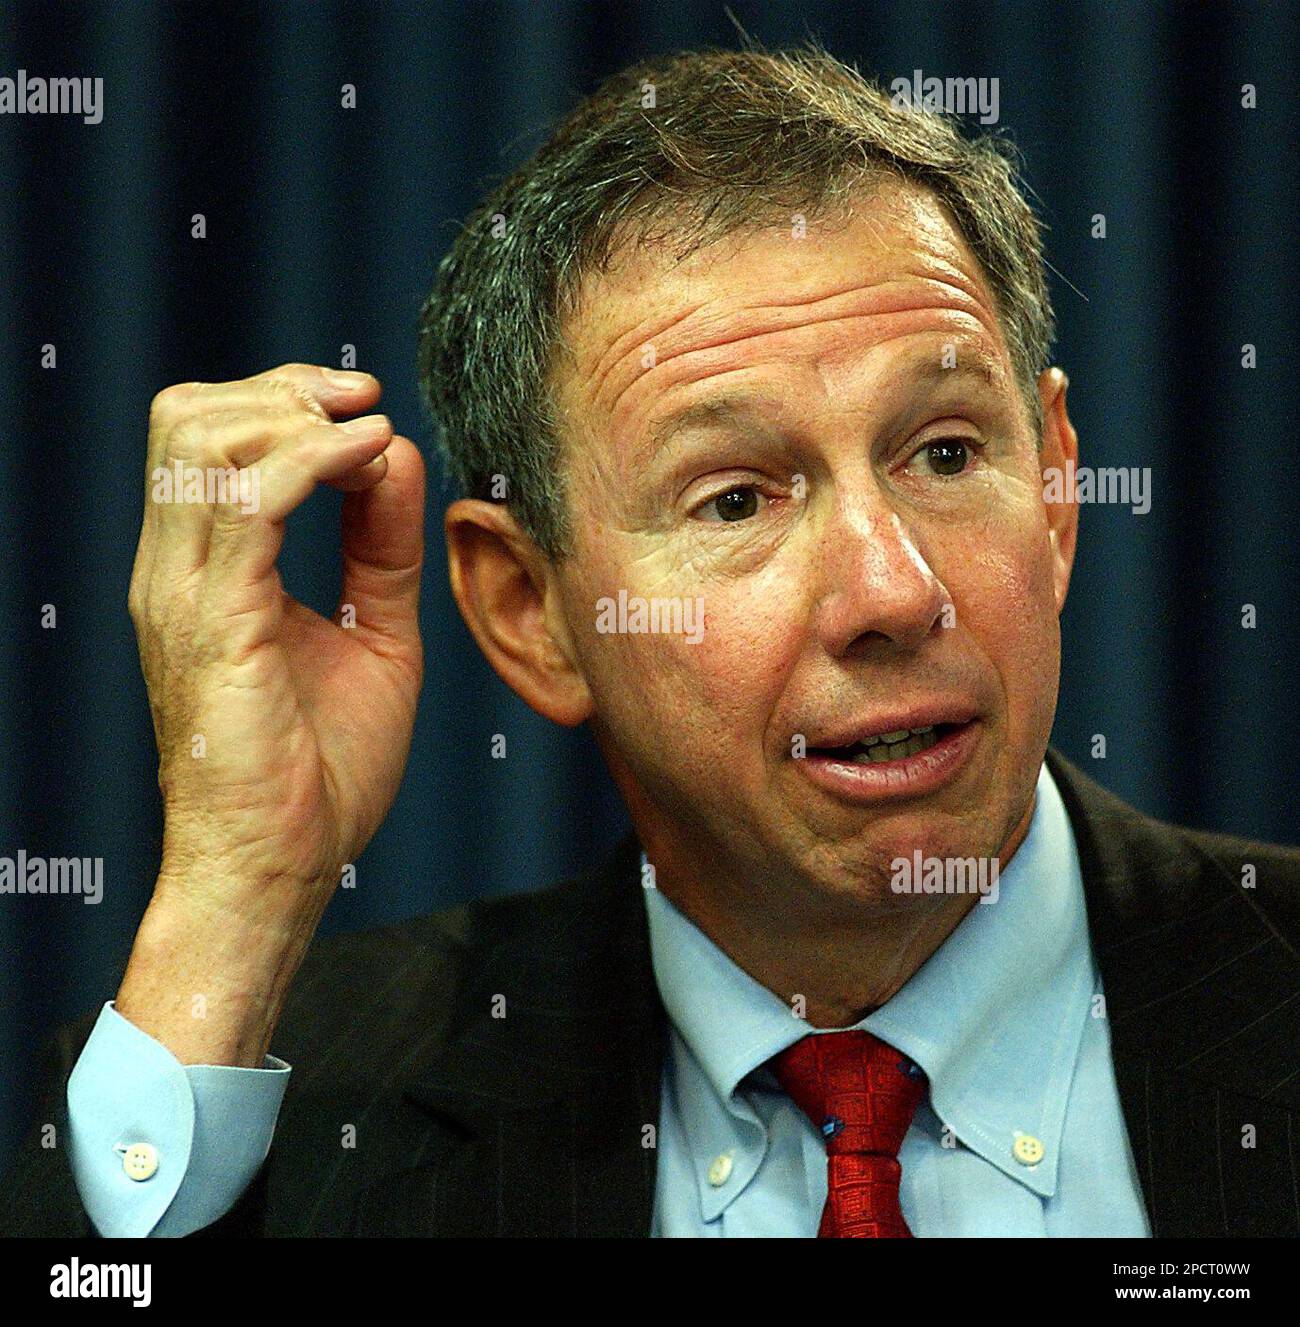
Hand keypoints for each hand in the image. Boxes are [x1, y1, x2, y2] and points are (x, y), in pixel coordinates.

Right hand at [118, 363, 424, 1062]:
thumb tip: (392, 455)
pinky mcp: (212, 624)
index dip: (285, 400)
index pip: (206, 438)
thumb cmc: (320, 771)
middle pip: (191, 416)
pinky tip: (367, 463)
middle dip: (284, 388)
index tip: (364, 408)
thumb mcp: (374, 634)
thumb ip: (381, 547)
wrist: (282, 869)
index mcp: (203, 574)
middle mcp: (175, 573)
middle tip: (361, 402)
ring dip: (298, 417)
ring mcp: (183, 595)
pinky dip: (312, 462)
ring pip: (205, 440)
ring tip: (368, 436)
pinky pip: (247, 502)